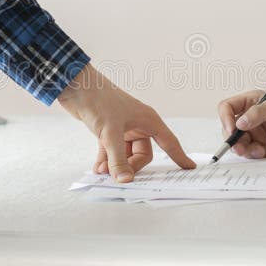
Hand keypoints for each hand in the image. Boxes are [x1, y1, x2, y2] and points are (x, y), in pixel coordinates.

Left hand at [58, 64, 195, 181]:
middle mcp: (137, 124)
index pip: (169, 142)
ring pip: (126, 154)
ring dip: (115, 165)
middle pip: (143, 154)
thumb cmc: (99, 100)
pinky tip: (98, 168)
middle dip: (131, 166)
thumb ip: (117, 159)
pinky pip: (112, 151)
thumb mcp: (110, 133)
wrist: (76, 86)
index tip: (189, 167)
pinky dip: (106, 160)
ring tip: (103, 172)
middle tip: (119, 174)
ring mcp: (122, 128)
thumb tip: (125, 179)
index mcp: (147, 120)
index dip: (179, 156)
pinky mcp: (107, 130)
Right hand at [217, 91, 265, 158]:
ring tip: (264, 151)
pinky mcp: (263, 147)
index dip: (225, 119)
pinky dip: (263, 154)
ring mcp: (256, 133)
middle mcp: (251, 117)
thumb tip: (240, 123)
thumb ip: (259, 113)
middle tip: (242, 149)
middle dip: (235, 141)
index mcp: (252, 102)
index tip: (232, 130)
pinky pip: (253, 154)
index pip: (227, 108)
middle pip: (230, 130)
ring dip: (249, 150)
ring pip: (240, 145)